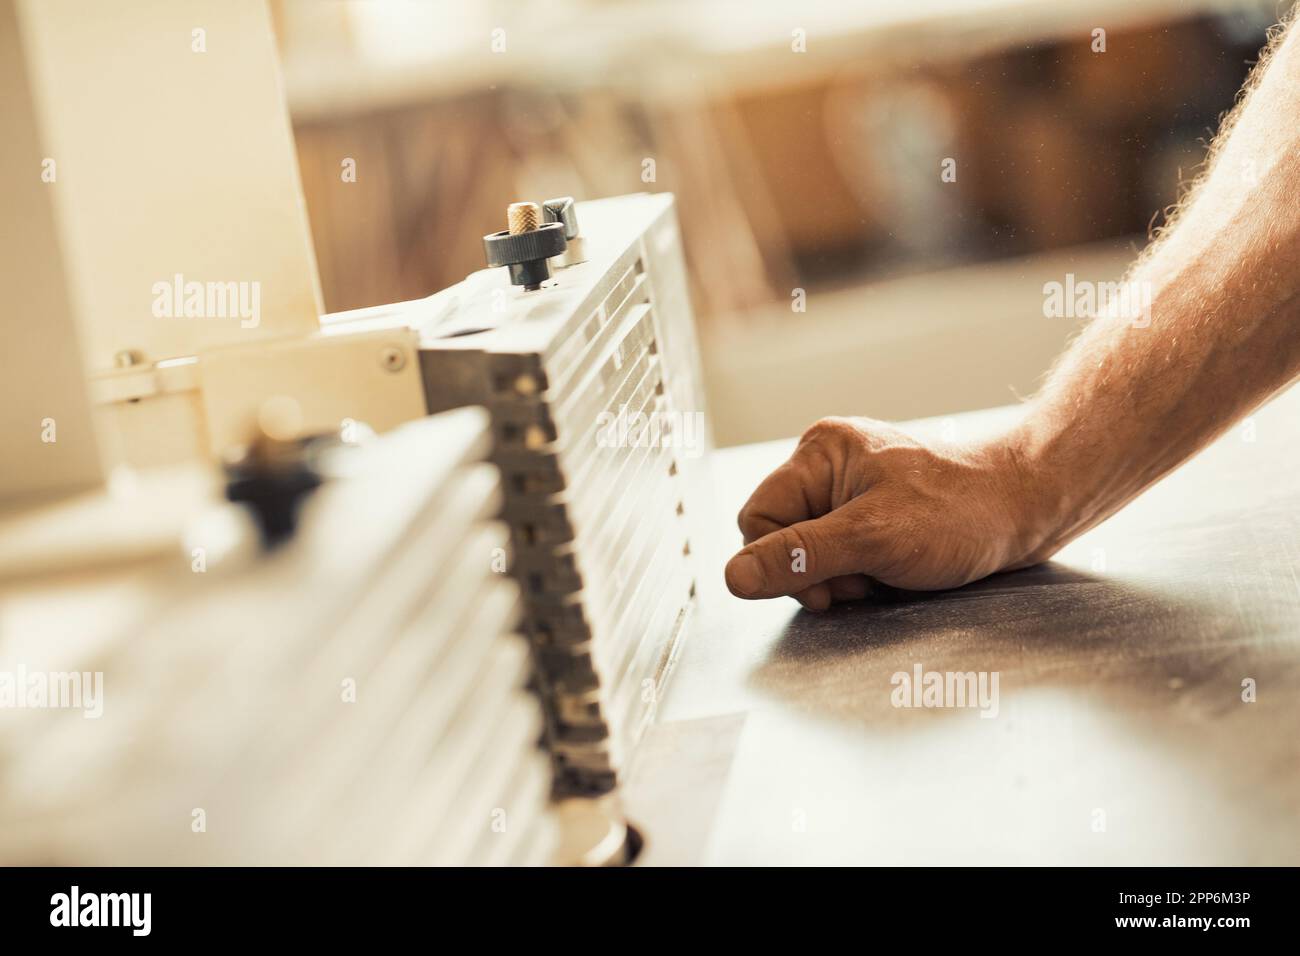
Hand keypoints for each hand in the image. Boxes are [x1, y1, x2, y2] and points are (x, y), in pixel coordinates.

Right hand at [723, 416, 1049, 609]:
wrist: (1029, 512)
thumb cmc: (960, 515)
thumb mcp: (872, 540)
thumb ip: (799, 557)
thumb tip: (733, 579)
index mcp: (819, 453)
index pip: (757, 520)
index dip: (782, 563)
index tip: (830, 586)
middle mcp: (828, 466)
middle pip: (781, 538)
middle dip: (818, 571)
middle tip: (866, 579)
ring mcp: (850, 489)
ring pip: (809, 552)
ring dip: (841, 577)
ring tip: (884, 575)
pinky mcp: (871, 513)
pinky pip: (838, 554)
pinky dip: (859, 574)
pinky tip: (891, 574)